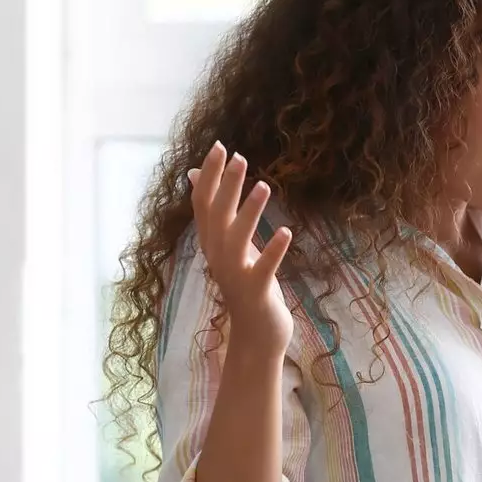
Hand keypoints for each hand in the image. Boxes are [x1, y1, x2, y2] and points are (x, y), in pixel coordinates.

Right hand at [188, 141, 293, 352]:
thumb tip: (195, 176)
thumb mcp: (229, 245)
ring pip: (237, 239)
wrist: (255, 335)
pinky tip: (287, 232)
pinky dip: (274, 250)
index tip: (220, 146)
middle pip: (218, 215)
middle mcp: (218, 256)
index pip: (205, 203)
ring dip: (249, 212)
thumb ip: (216, 213)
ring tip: (264, 186)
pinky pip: (264, 268)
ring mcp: (235, 275)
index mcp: (213, 243)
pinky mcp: (256, 292)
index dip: (210, 175)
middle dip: (227, 185)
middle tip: (239, 156)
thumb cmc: (246, 285)